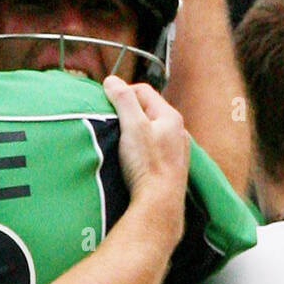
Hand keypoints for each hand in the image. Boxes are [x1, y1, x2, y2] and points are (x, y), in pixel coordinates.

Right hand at [102, 76, 188, 235]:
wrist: (160, 203)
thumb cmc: (147, 164)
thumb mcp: (132, 126)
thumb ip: (123, 101)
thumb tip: (111, 80)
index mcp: (170, 116)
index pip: (143, 91)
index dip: (122, 92)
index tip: (105, 102)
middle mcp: (178, 131)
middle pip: (149, 111)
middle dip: (129, 112)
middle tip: (110, 122)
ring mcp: (177, 151)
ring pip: (153, 131)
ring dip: (136, 132)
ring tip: (120, 141)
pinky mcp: (172, 169)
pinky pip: (155, 150)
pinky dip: (143, 149)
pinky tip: (133, 160)